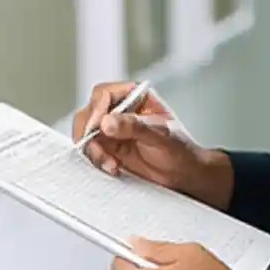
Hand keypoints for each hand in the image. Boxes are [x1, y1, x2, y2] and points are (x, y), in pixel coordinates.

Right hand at [72, 82, 232, 209]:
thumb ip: (134, 127)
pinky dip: (96, 160)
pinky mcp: (108, 147)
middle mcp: (120, 109)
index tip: (99, 128)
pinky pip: (91, 150)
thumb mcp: (160, 135)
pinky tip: (113, 168)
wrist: (184, 174)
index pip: (104, 94)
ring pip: (86, 133)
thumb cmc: (180, 149)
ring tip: (111, 164)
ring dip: (93, 150)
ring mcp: (112, 129)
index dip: (97, 110)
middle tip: (99, 150)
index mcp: (135, 95)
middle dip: (90, 133)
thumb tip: (106, 122)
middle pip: (89, 113)